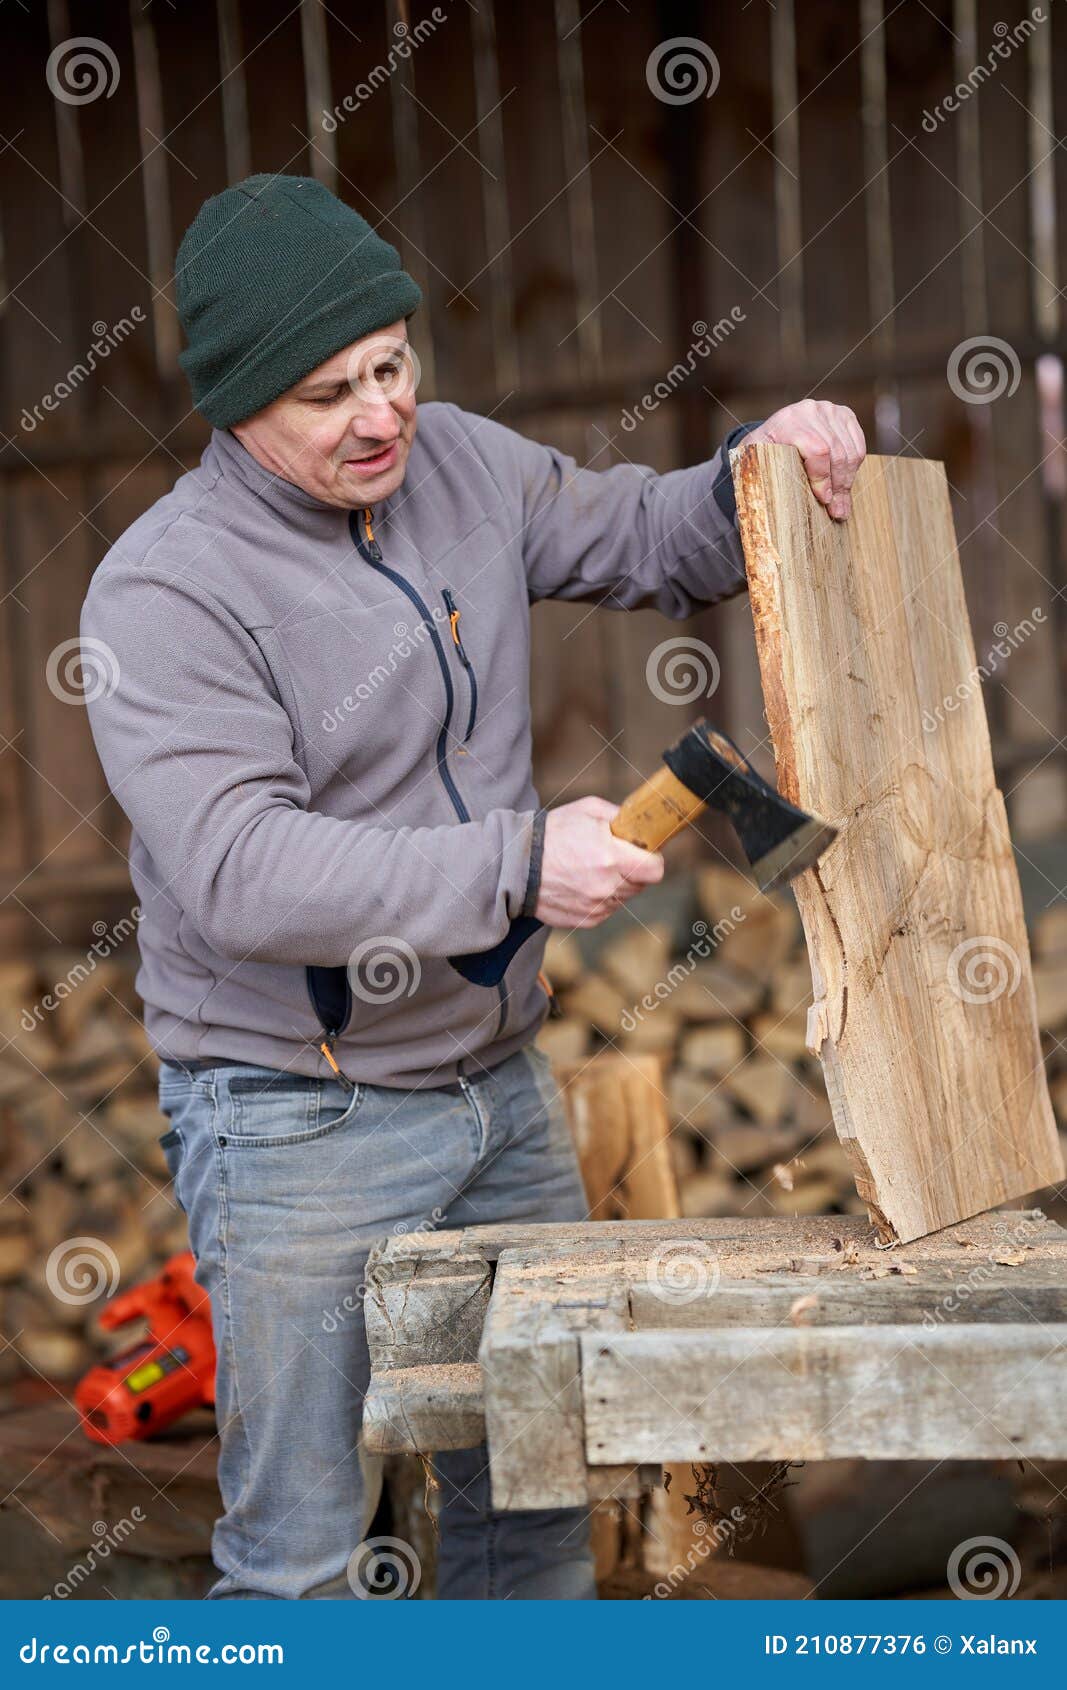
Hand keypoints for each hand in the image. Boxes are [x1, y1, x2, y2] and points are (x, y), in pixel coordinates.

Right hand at [534, 796, 663, 928]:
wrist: (516, 865)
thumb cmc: (552, 833)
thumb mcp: (587, 810)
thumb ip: (619, 816)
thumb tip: (641, 824)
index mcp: (610, 857)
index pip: (655, 869)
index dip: (652, 859)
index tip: (643, 852)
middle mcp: (606, 886)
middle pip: (641, 884)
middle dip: (632, 869)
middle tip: (612, 856)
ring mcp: (596, 906)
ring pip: (625, 897)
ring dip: (617, 884)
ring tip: (592, 869)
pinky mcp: (587, 919)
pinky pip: (608, 909)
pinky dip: (601, 898)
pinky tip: (582, 883)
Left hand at [746, 399, 865, 519]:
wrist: (775, 430)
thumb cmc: (764, 452)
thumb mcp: (757, 462)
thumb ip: (767, 476)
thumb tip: (777, 507)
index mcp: (788, 421)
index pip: (817, 450)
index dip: (822, 478)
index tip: (824, 499)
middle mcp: (810, 411)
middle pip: (837, 453)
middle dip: (838, 486)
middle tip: (837, 511)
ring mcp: (830, 410)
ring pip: (850, 451)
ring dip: (848, 481)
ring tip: (842, 502)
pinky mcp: (844, 414)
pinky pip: (858, 445)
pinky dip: (855, 467)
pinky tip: (845, 482)